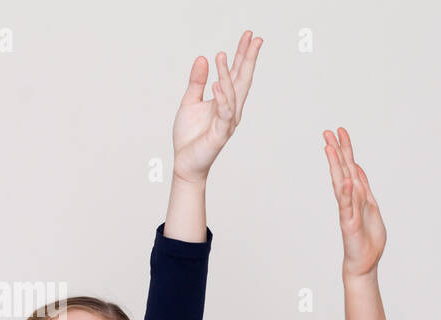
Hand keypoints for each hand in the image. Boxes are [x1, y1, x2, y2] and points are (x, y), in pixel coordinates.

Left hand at [172, 32, 262, 185]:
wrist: (185, 162)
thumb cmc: (190, 135)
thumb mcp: (190, 101)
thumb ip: (197, 81)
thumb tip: (203, 59)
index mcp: (226, 101)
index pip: (238, 74)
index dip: (243, 55)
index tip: (250, 36)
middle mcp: (231, 110)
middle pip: (243, 80)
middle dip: (248, 59)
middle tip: (255, 38)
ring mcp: (228, 122)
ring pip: (232, 94)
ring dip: (228, 74)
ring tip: (221, 55)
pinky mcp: (220, 134)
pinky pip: (223, 113)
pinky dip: (221, 98)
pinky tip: (217, 83)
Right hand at [324, 127, 385, 276]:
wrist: (365, 261)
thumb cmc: (367, 237)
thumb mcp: (370, 206)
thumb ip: (363, 188)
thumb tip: (358, 169)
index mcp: (357, 193)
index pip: (350, 166)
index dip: (346, 149)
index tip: (340, 131)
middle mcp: (350, 198)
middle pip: (342, 170)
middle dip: (336, 151)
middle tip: (327, 132)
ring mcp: (348, 210)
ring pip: (341, 183)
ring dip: (336, 166)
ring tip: (330, 148)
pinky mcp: (349, 223)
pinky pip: (348, 206)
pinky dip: (347, 194)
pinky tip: (346, 181)